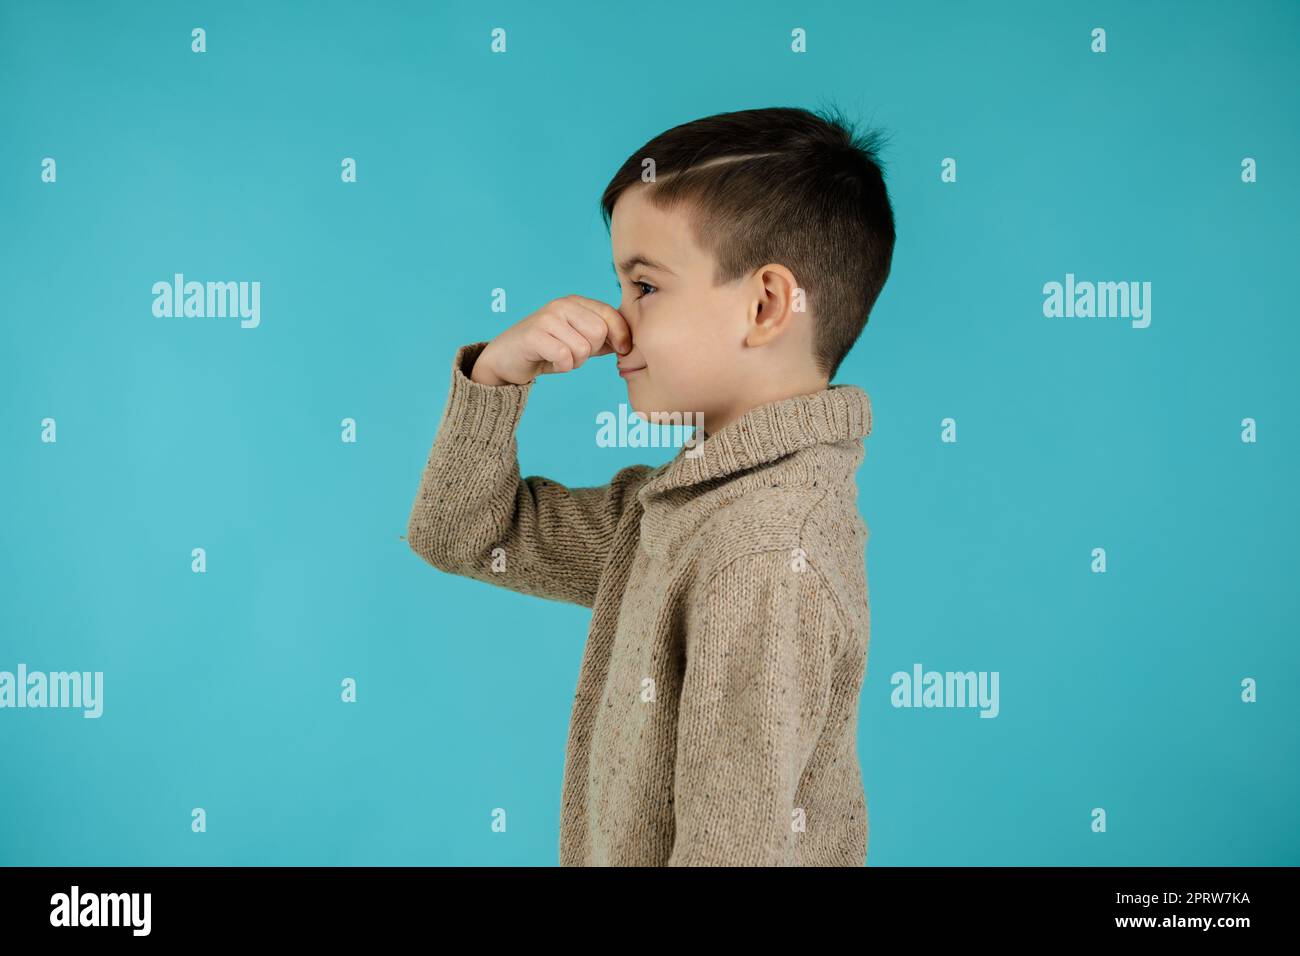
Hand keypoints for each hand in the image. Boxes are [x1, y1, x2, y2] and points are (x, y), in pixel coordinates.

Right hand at [470, 295, 633, 385]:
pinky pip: (565, 357)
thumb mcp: (579, 340)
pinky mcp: (534, 334)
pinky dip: (562, 367)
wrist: (506, 359)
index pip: (612, 315)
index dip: (623, 336)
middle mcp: (562, 304)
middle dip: (592, 351)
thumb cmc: (546, 350)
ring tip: (560, 357)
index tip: (622, 350)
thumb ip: (603, 338)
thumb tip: (631, 342)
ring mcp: (547, 317)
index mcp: (576, 302)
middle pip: (600, 332)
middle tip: (574, 354)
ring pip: (583, 347)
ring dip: (575, 361)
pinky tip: (550, 362)